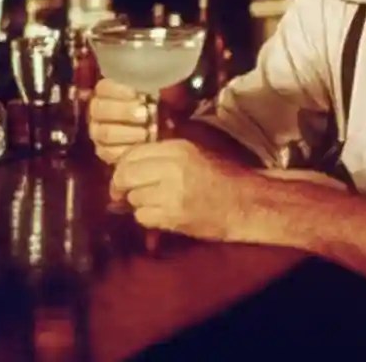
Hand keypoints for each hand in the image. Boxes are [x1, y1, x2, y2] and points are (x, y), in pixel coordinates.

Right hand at [88, 78, 151, 164]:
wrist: (159, 132)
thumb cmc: (153, 107)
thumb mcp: (152, 93)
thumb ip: (146, 89)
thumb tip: (148, 92)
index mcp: (106, 91)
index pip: (104, 87)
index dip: (121, 91)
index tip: (142, 96)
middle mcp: (97, 111)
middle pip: (99, 109)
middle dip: (125, 111)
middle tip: (145, 114)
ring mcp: (97, 133)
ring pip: (105, 133)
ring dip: (129, 132)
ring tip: (149, 131)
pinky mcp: (104, 152)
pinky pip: (110, 152)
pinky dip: (130, 148)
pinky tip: (145, 144)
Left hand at [110, 139, 255, 241]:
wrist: (245, 202)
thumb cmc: (221, 176)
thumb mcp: (192, 153)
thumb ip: (161, 154)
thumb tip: (126, 164)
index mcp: (177, 148)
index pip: (132, 153)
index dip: (122, 165)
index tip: (123, 174)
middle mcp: (172, 168)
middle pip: (125, 175)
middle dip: (120, 185)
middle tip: (122, 192)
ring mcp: (172, 194)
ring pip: (133, 197)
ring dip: (137, 202)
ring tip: (153, 202)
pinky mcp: (174, 217)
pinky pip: (142, 217)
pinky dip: (146, 217)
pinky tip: (160, 214)